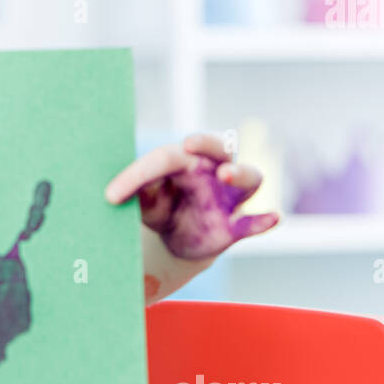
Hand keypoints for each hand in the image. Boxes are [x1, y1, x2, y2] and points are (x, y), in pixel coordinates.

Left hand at [105, 133, 278, 260]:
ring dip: (240, 174)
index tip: (111, 196)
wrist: (175, 240)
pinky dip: (263, 221)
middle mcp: (212, 173)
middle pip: (221, 148)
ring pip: (249, 179)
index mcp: (186, 161)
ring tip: (225, 174)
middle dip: (207, 142)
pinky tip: (272, 217)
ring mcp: (228, 199)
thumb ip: (137, 194)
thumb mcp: (144, 202)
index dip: (136, 175)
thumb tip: (114, 194)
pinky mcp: (234, 228)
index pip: (165, 159)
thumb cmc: (160, 208)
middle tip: (187, 144)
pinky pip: (253, 223)